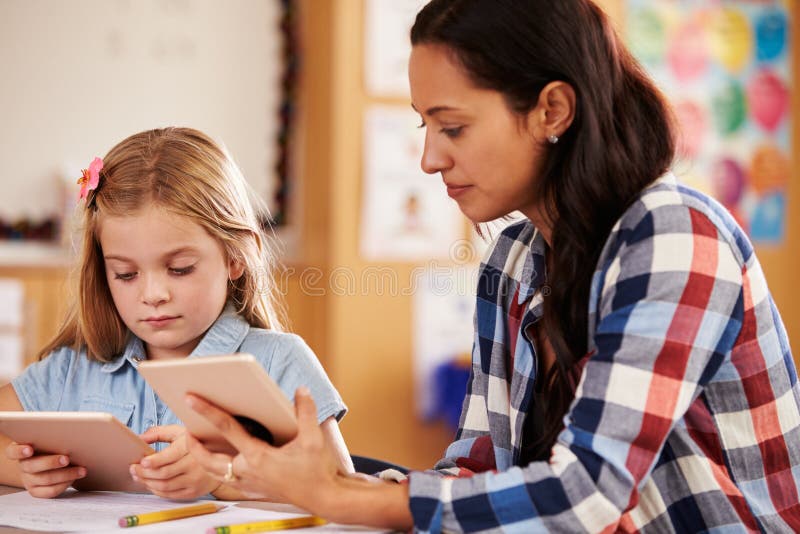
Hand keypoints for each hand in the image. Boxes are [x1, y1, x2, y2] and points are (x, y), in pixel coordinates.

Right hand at [5, 442, 85, 497]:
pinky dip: (63, 485)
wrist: (45, 462)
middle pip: (32, 466)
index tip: (29, 449)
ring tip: (81, 470)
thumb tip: (68, 433)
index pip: (13, 451)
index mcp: (20, 450)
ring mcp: (28, 480)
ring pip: (45, 479)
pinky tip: (74, 478)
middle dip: (51, 462)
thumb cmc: (48, 445)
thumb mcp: (46, 439)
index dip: (20, 451)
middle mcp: (23, 466)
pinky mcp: (36, 491)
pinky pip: (49, 491)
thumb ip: (50, 437)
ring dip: (65, 474)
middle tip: (66, 459)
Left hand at [130, 425, 219, 498]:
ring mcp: (194, 480)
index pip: (169, 457)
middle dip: (144, 473)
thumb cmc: (195, 444)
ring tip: (138, 476)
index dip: (153, 461)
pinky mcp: (193, 492)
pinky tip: (149, 484)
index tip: (141, 461)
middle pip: (163, 474)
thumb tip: (141, 438)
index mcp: (190, 448)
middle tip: (133, 468)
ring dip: (147, 483)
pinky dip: (156, 491)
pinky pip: (170, 495)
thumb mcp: (180, 432)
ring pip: (164, 486)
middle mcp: (194, 465)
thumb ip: (160, 433)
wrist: (220, 461)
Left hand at [185, 387, 341, 510]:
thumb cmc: (317, 470)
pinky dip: (218, 469)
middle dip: (193, 445)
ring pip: (215, 472)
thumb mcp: (314, 438)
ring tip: (198, 444)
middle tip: (185, 430)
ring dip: (203, 458)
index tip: (192, 399)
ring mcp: (248, 484)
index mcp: (258, 457)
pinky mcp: (253, 490)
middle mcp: (248, 472)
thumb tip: (301, 390)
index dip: (208, 411)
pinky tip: (224, 459)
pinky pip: (228, 479)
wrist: (323, 497)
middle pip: (208, 459)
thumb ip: (305, 411)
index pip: (227, 429)